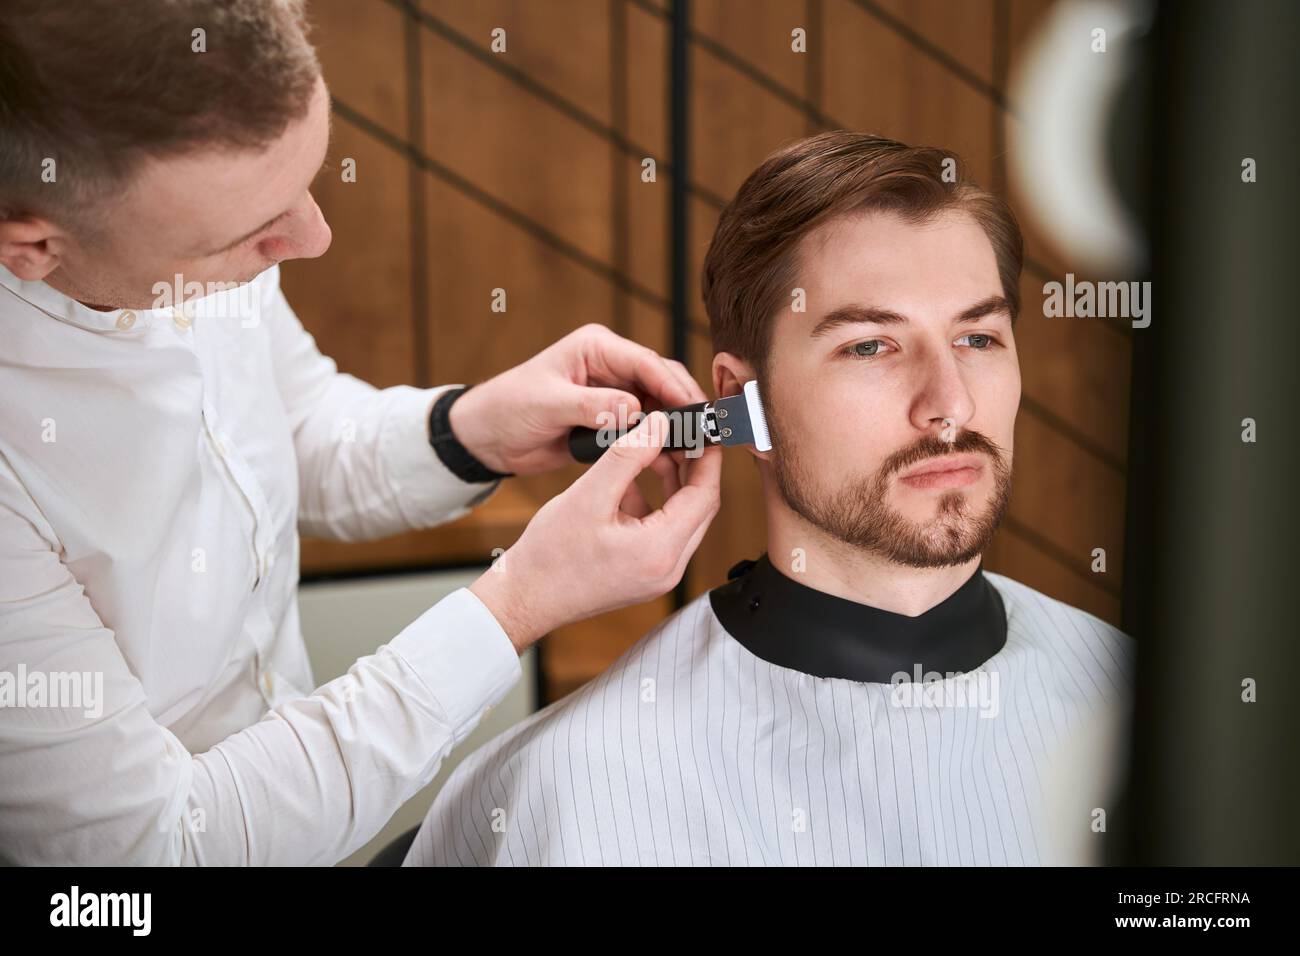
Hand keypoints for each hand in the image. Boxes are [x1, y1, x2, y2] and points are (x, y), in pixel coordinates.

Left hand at [447, 324, 703, 474]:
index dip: (673, 386)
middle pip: (661, 380)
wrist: (487, 438)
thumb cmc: (508, 409)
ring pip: (658, 405)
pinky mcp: (610, 419)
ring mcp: (612, 393)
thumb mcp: (548, 404)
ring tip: (692, 449)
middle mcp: (609, 366)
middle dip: (682, 405)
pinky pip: (644, 427)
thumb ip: (591, 405)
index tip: (692, 410)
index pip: (646, 362)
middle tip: (702, 431)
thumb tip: (633, 409)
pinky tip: (670, 459)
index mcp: (596, 348)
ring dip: (674, 426)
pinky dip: (658, 441)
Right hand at [469, 411, 721, 650]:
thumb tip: (660, 426)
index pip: (705, 496)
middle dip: (691, 469)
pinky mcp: (645, 575)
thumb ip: (629, 456)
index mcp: (660, 550)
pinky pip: (662, 533)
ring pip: (682, 520)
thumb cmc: (549, 556)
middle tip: (676, 437)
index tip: (703, 432)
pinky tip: (626, 486)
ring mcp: (658, 576)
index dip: (708, 459)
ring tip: (649, 454)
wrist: (525, 597)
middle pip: (699, 509)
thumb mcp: (589, 495)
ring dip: (671, 485)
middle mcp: (668, 569)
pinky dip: (652, 505)